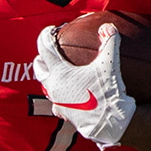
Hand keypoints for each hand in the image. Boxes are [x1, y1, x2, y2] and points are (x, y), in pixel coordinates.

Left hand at [34, 23, 135, 146]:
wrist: (111, 124)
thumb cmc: (107, 93)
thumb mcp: (109, 65)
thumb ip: (109, 43)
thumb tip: (108, 26)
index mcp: (59, 73)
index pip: (44, 49)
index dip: (45, 36)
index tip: (51, 30)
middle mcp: (53, 88)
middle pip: (39, 68)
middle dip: (42, 58)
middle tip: (49, 50)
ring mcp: (57, 102)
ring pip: (46, 86)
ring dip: (50, 76)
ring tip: (59, 71)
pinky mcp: (64, 114)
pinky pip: (57, 102)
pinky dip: (60, 94)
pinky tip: (69, 94)